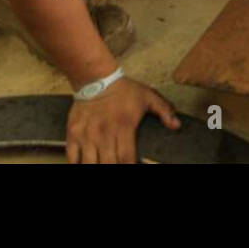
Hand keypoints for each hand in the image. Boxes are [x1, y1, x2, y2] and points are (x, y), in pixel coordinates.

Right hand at [66, 78, 180, 163]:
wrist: (95, 77)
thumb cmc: (124, 89)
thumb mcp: (148, 96)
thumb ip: (164, 110)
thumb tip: (176, 125)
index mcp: (124, 128)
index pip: (127, 159)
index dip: (130, 168)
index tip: (133, 167)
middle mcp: (104, 134)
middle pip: (108, 165)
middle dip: (113, 170)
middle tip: (117, 167)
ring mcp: (87, 135)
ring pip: (89, 164)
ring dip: (96, 167)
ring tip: (103, 165)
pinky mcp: (73, 134)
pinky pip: (72, 157)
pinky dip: (76, 164)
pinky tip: (85, 163)